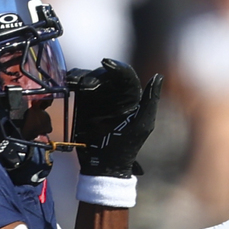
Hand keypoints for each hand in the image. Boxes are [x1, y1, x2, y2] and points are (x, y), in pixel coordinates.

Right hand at [71, 60, 162, 178]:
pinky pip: (78, 86)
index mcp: (131, 97)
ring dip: (84, 78)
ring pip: (91, 77)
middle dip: (97, 75)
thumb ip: (151, 100)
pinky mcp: (83, 104)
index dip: (116, 66)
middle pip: (105, 74)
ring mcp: (98, 98)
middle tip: (88, 86)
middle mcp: (115, 94)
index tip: (105, 62)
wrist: (104, 165)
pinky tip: (70, 83)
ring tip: (81, 88)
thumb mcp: (143, 124)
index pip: (125, 74)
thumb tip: (158, 75)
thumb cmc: (128, 146)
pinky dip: (73, 81)